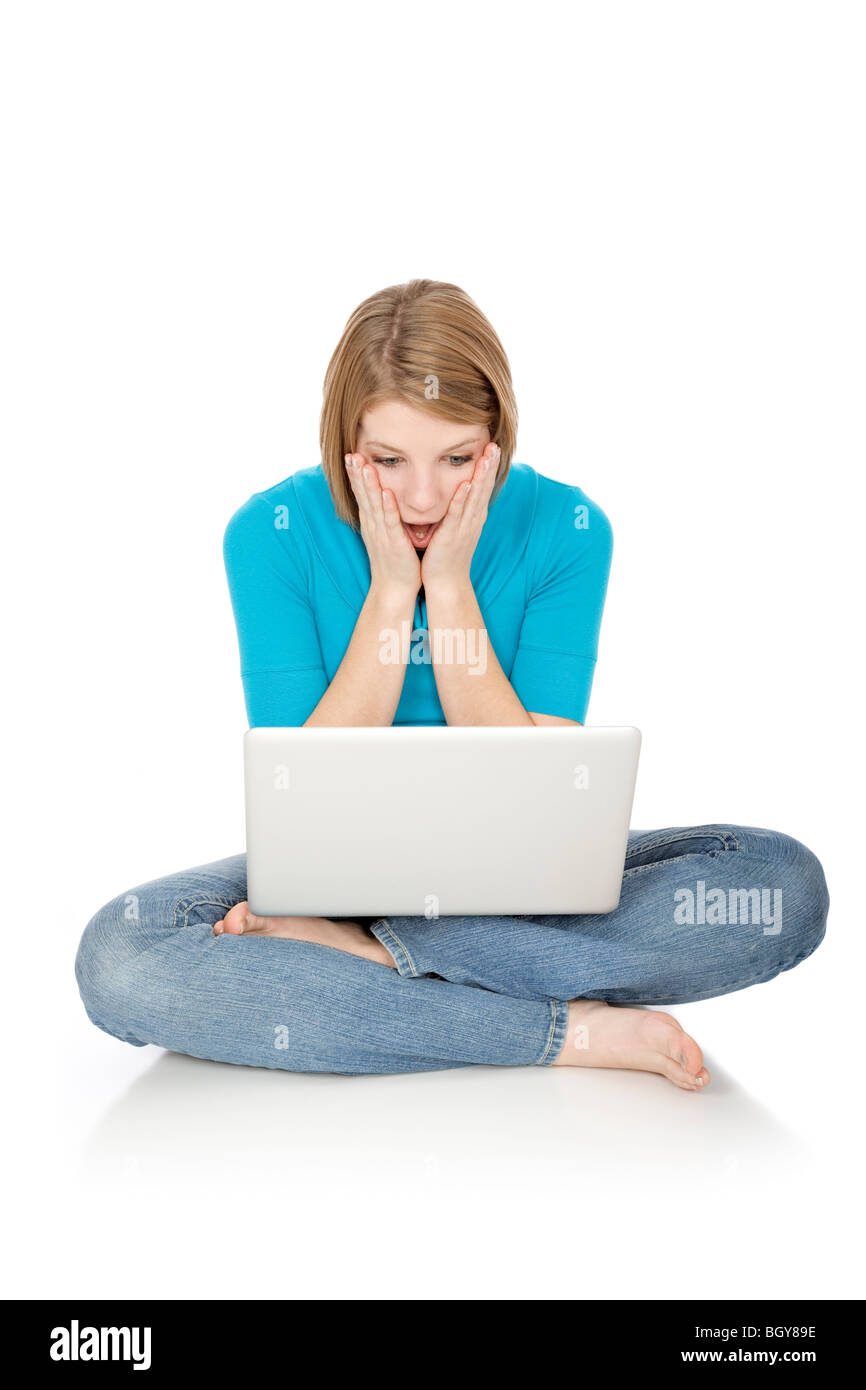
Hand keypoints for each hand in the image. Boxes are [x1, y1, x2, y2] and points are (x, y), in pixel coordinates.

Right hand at [345, 453, 420, 599]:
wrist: (395, 588)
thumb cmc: (393, 560)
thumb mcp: (384, 532)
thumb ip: (382, 515)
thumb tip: (381, 497)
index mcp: (371, 522)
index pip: (360, 493)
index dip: (354, 474)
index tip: (350, 454)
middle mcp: (372, 525)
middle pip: (362, 495)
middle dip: (356, 474)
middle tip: (350, 453)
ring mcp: (381, 534)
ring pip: (373, 505)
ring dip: (368, 485)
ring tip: (364, 465)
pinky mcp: (394, 543)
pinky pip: (390, 523)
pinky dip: (388, 508)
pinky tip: (385, 494)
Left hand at [420, 442, 500, 592]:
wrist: (446, 582)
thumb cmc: (447, 554)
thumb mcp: (456, 526)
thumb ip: (459, 509)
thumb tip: (460, 491)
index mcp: (474, 516)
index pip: (484, 487)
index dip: (489, 467)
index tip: (493, 447)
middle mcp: (473, 520)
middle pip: (484, 488)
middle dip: (490, 466)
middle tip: (495, 444)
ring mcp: (464, 528)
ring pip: (475, 497)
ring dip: (481, 476)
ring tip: (487, 457)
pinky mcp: (452, 536)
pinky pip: (457, 514)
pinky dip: (462, 499)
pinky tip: (466, 484)